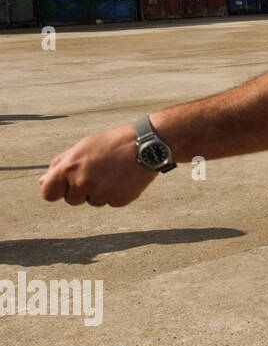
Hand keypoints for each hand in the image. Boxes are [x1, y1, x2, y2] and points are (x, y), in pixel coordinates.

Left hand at [40, 124, 155, 206]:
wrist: (146, 144)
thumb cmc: (112, 143)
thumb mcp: (82, 147)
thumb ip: (60, 164)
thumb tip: (43, 181)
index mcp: (69, 168)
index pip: (48, 193)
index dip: (57, 191)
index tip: (65, 187)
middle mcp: (83, 182)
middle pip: (72, 200)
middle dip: (82, 190)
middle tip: (98, 173)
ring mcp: (101, 191)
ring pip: (94, 201)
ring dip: (101, 191)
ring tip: (114, 173)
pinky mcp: (119, 199)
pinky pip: (111, 202)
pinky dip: (117, 193)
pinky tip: (124, 178)